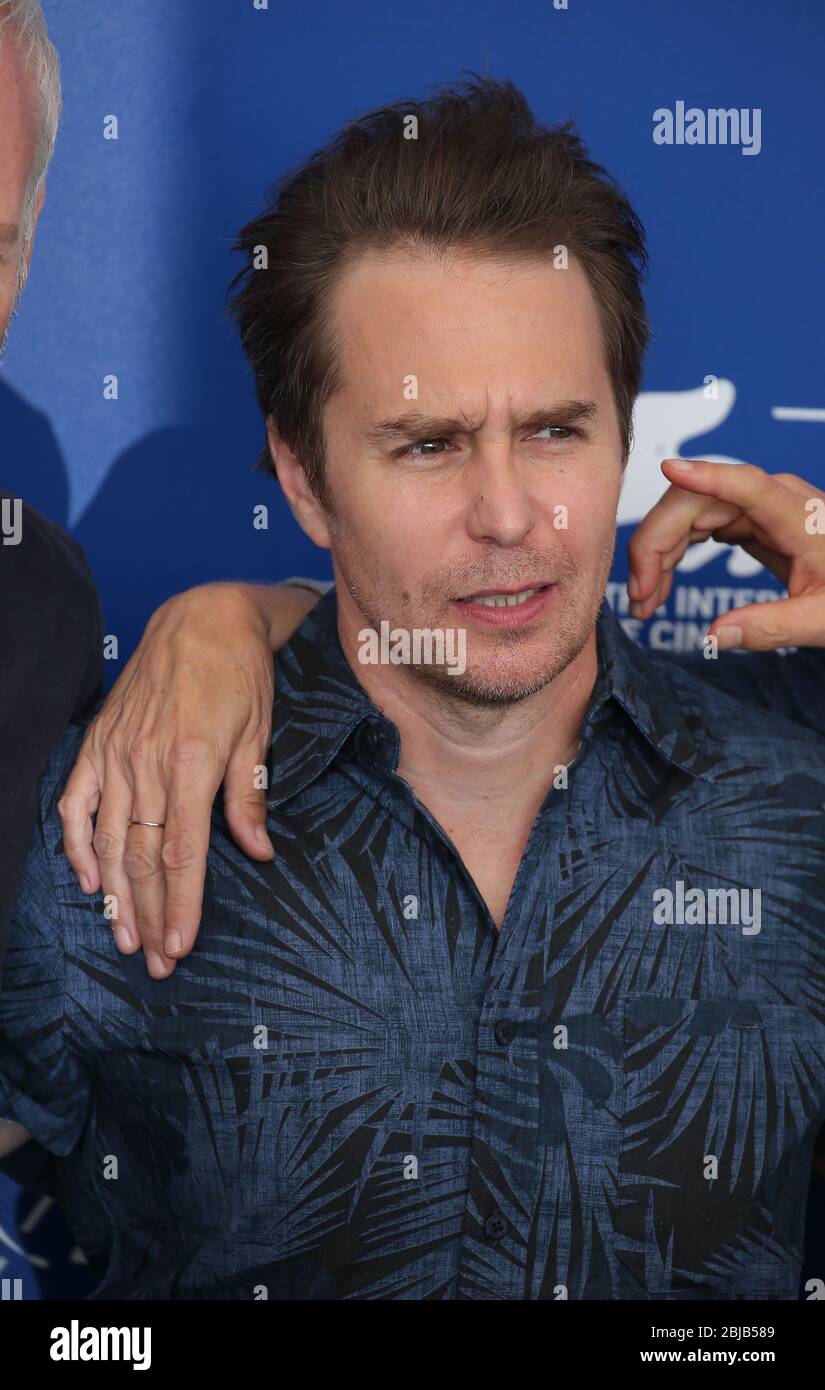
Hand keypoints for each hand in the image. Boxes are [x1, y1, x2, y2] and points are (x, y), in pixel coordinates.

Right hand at [58, 584, 279, 977]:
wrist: (202, 617)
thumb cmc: (240, 673)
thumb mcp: (258, 733)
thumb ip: (248, 797)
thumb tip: (258, 853)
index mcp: (190, 762)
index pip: (183, 853)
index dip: (181, 904)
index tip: (180, 946)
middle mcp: (146, 762)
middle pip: (143, 857)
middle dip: (149, 915)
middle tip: (156, 964)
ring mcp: (116, 752)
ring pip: (110, 839)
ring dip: (116, 894)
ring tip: (124, 936)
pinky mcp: (99, 741)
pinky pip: (76, 801)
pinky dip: (78, 842)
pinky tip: (88, 878)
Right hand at [626, 460, 824, 648]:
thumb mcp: (824, 620)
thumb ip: (772, 627)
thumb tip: (716, 636)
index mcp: (800, 517)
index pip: (746, 485)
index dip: (706, 476)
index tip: (668, 468)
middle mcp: (777, 502)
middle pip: (699, 502)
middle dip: (657, 544)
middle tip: (640, 599)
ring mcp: (764, 509)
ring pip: (693, 514)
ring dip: (660, 553)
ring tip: (646, 601)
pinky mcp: (755, 523)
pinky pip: (703, 528)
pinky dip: (677, 555)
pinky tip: (664, 585)